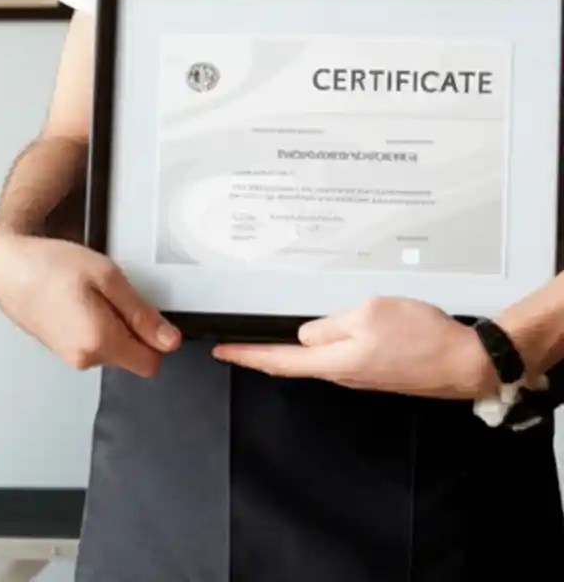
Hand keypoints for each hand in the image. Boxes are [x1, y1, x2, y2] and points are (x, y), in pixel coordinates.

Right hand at [0, 233, 180, 377]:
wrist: (8, 268)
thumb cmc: (51, 265)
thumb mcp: (107, 277)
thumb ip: (141, 314)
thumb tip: (169, 341)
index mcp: (100, 342)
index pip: (151, 363)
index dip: (155, 338)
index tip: (143, 313)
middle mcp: (84, 359)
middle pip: (131, 357)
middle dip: (131, 331)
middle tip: (109, 296)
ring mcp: (70, 358)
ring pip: (111, 351)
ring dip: (111, 328)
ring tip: (88, 297)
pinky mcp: (60, 352)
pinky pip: (91, 346)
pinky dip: (93, 328)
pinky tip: (76, 304)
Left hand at [211, 297, 498, 399]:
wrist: (468, 362)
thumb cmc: (423, 337)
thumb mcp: (369, 315)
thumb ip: (330, 326)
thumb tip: (307, 335)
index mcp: (334, 361)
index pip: (278, 361)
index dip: (245, 356)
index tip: (220, 352)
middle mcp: (342, 374)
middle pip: (292, 364)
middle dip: (261, 354)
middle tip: (234, 345)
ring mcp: (359, 375)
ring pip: (317, 359)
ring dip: (291, 351)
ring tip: (268, 340)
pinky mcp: (375, 371)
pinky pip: (339, 357)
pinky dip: (322, 347)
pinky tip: (318, 339)